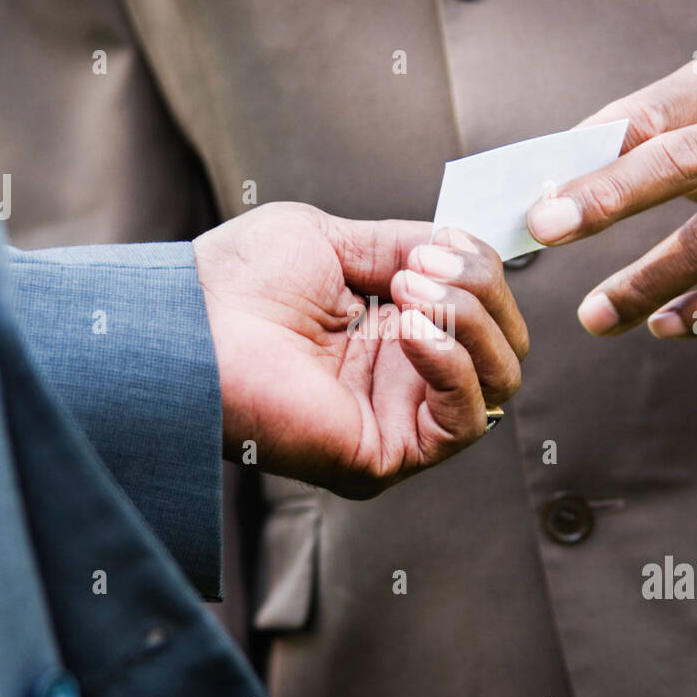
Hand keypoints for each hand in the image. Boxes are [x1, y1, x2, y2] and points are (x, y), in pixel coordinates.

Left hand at [193, 203, 527, 498]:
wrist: (191, 322)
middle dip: (481, 292)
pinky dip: (452, 363)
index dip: (481, 270)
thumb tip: (461, 250)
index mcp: (394, 332)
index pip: (486, 310)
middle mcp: (403, 380)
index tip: (441, 241)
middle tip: (421, 268)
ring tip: (407, 293)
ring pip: (499, 381)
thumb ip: (409, 246)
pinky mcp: (388, 455)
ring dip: (469, 322)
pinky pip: (466, 420)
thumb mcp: (338, 240)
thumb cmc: (242, 280)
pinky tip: (407, 331)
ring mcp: (399, 420)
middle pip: (505, 346)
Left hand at [526, 49, 696, 338]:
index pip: (647, 118)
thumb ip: (630, 140)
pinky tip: (664, 327)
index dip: (590, 161)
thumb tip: (547, 187)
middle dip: (607, 201)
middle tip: (546, 233)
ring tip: (595, 317)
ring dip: (647, 284)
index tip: (538, 203)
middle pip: (682, 164)